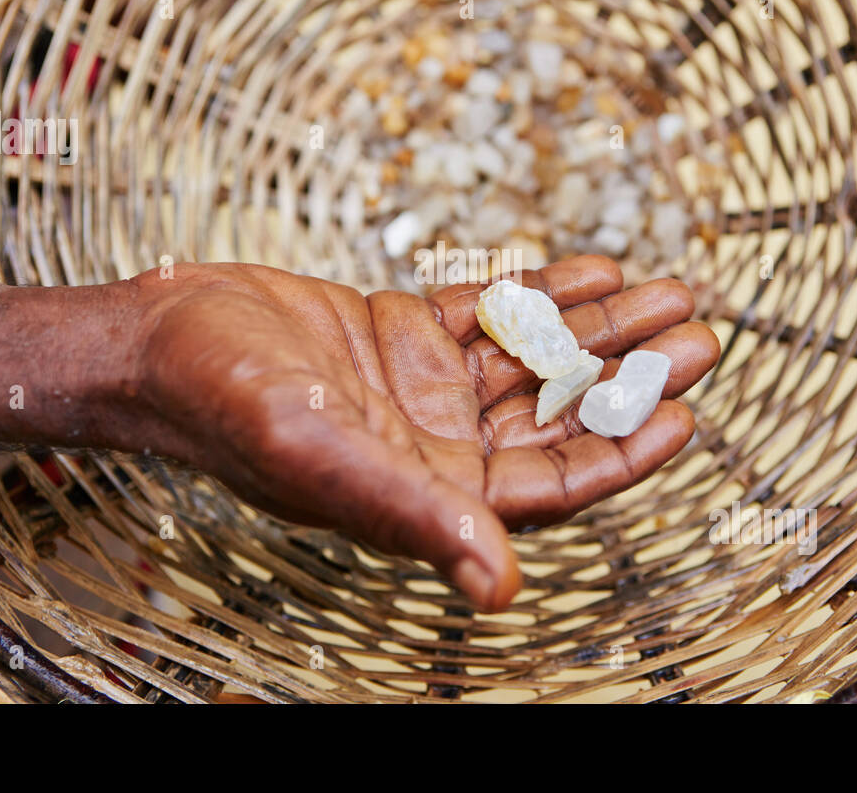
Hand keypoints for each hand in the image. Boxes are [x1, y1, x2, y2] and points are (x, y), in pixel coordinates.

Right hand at [118, 257, 717, 610]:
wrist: (160, 338)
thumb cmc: (222, 404)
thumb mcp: (321, 455)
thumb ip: (414, 514)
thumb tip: (499, 587)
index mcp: (427, 489)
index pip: (551, 482)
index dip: (621, 451)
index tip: (684, 410)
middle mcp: (436, 444)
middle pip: (558, 413)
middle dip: (629, 374)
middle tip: (696, 333)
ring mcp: (423, 387)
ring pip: (535, 359)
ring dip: (599, 328)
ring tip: (665, 291)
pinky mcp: (401, 335)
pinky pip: (490, 316)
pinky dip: (541, 295)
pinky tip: (588, 270)